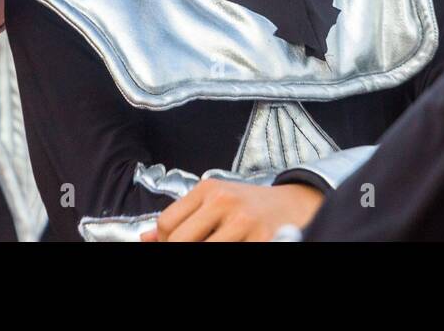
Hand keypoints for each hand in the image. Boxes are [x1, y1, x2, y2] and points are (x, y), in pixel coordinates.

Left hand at [142, 180, 323, 241]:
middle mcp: (224, 201)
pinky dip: (230, 254)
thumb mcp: (216, 202)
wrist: (298, 204)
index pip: (167, 224)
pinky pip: (231, 254)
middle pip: (180, 242)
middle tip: (198, 247)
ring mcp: (244, 222)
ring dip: (207, 252)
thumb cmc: (252, 206)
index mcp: (209, 189)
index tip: (177, 244)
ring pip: (202, 251)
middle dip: (180, 251)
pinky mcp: (261, 239)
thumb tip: (145, 238)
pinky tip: (237, 246)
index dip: (167, 242)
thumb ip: (182, 218)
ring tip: (217, 244)